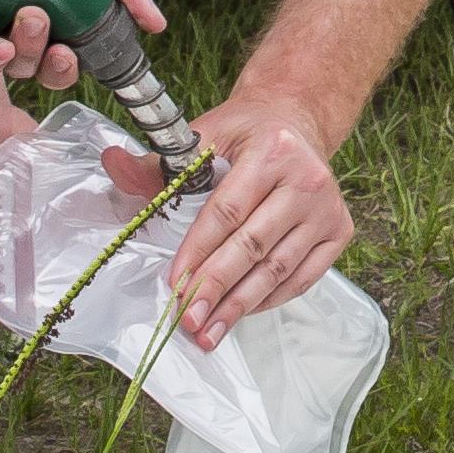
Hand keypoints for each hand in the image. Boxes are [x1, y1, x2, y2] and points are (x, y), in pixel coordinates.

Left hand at [108, 93, 354, 344]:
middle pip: (254, 245)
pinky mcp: (340, 231)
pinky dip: (271, 299)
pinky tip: (241, 313)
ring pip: (278, 268)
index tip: (175, 283)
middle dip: (216, 287)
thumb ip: (159, 161)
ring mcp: (328, 209)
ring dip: (241, 304)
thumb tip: (113, 165)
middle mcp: (308, 180)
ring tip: (209, 331)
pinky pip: (303, 277)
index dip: (199, 250)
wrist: (297, 122)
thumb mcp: (204, 133)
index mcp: (273, 152)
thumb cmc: (247, 132)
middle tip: (188, 319)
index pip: (228, 211)